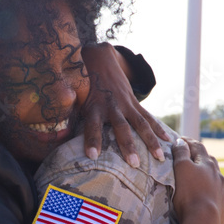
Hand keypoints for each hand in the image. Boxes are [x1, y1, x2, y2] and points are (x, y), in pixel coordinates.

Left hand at [80, 43, 167, 165]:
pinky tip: (168, 141)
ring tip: (160, 158)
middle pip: (121, 128)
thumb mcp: (74, 97)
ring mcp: (125, 104)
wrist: (100, 58)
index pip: (92, 126)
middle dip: (128, 146)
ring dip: (151, 142)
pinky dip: (158, 129)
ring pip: (141, 124)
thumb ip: (69, 114)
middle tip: (134, 164)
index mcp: (94, 106)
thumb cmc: (82, 83)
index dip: (92, 140)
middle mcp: (111, 106)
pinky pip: (148, 117)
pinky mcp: (133, 102)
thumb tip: (54, 135)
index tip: (91, 156)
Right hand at [171, 138, 223, 223]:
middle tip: (191, 158)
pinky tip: (213, 198)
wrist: (204, 220)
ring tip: (201, 180)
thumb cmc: (189, 193)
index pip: (198, 147)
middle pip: (210, 162)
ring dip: (209, 177)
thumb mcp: (181, 169)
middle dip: (200, 158)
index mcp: (207, 164)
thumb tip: (181, 141)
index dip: (188, 142)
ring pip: (217, 179)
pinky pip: (222, 197)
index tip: (180, 140)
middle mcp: (218, 175)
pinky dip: (216, 194)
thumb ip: (181, 153)